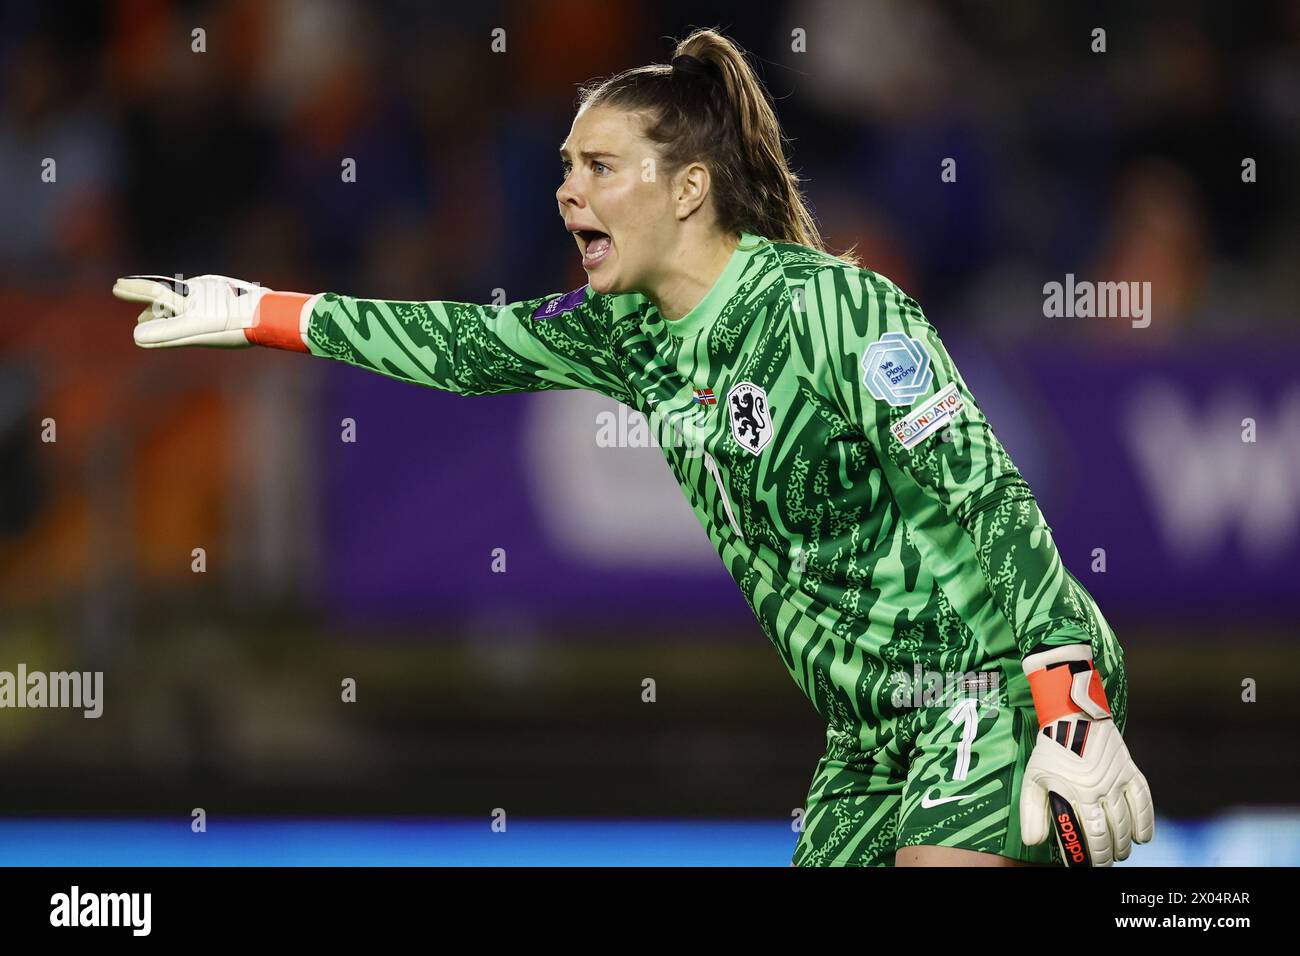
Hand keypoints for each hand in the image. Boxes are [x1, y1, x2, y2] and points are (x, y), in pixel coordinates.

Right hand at [113, 274, 272, 347]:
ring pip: (185, 298)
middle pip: (166, 294)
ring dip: (169, 308)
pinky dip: (191, 307)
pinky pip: (203, 299)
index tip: (115, 286)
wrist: (271, 315)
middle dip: (146, 299)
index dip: (133, 290)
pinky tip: (198, 314)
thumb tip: (136, 337)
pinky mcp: (231, 294)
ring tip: (156, 316)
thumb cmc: (232, 325)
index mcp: (187, 296)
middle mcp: (198, 289)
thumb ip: (166, 334)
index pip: (153, 291)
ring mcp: (215, 291)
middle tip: (127, 299)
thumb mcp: (195, 331)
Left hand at [1020, 644, 1154, 865]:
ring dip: (1124, 843)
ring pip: (1127, 822)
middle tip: (1102, 863)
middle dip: (1107, 854)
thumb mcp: (1033, 778)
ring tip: (1119, 854)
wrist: (1073, 716)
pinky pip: (1144, 801)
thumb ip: (1032, 812)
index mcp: (1076, 793)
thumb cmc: (1051, 750)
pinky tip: (1143, 838)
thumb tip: (1033, 842)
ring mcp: (1117, 781)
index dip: (1088, 856)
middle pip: (1110, 833)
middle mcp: (1099, 790)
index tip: (1084, 866)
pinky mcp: (1130, 771)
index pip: (1089, 836)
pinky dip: (1146, 822)